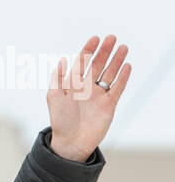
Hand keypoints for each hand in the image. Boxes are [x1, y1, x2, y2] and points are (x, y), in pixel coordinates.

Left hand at [47, 35, 130, 161]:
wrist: (71, 143)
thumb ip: (57, 78)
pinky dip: (123, 78)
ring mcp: (99, 97)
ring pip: (110, 74)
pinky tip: (127, 66)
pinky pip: (118, 89)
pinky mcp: (109, 106)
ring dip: (117, 61)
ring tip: (123, 48)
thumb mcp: (54, 97)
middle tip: (112, 38)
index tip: (95, 39)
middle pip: (98, 65)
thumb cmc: (60, 121)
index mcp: (74, 85)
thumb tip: (64, 60)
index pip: (83, 63)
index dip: (88, 50)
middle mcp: (87, 89)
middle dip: (105, 51)